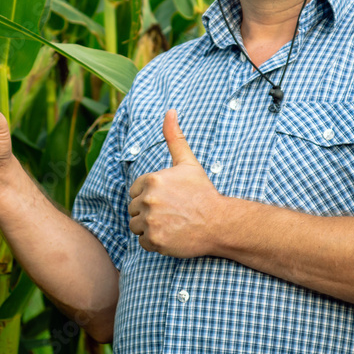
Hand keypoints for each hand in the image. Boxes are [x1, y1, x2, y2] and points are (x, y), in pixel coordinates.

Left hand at [127, 109, 222, 257]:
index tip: (169, 199)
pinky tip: (172, 235)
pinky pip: (143, 242)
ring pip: (136, 226)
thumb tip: (170, 111)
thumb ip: (174, 137)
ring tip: (171, 223)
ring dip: (150, 227)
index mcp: (152, 180)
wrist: (220, 222)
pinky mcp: (155, 240)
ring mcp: (151, 221)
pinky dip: (155, 242)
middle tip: (172, 213)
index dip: (150, 197)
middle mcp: (148, 199)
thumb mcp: (188, 163)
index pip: (135, 192)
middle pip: (133, 209)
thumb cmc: (203, 192)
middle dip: (149, 212)